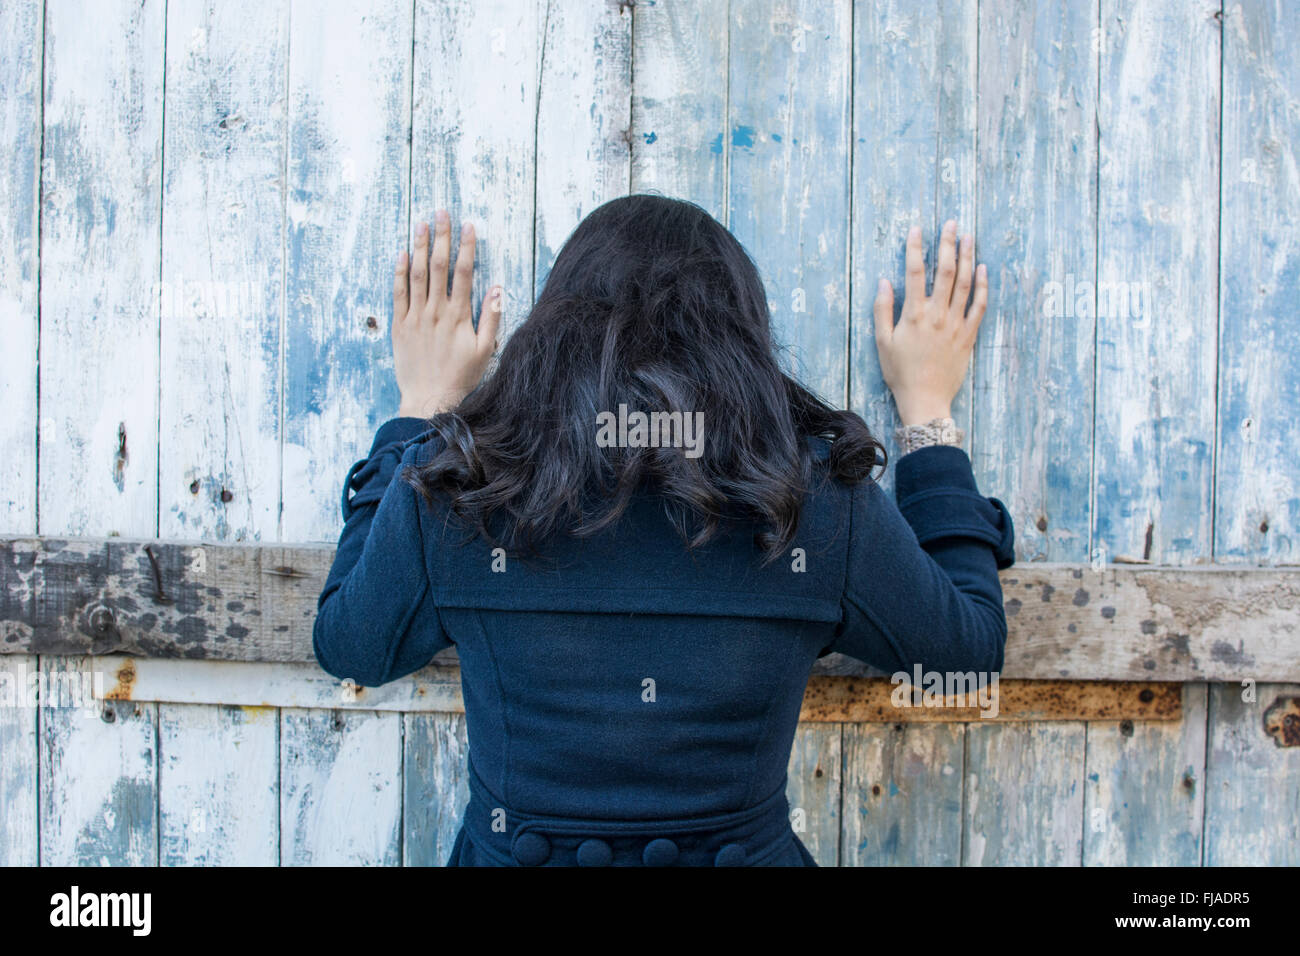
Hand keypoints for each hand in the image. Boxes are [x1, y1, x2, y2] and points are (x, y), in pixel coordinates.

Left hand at [393, 209, 502, 417]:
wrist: (429, 399)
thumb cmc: (461, 377)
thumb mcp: (485, 351)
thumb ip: (491, 318)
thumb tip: (497, 289)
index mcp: (458, 316)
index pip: (463, 272)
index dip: (466, 246)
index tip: (469, 226)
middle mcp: (435, 311)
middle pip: (439, 266)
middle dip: (441, 237)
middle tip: (442, 213)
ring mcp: (415, 317)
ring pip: (417, 274)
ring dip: (420, 247)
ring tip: (422, 224)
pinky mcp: (399, 326)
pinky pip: (398, 293)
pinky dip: (399, 272)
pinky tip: (402, 253)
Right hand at [873, 220, 987, 425]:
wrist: (925, 399)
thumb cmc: (900, 373)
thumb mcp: (882, 342)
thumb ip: (883, 310)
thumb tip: (885, 282)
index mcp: (913, 314)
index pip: (915, 272)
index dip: (915, 248)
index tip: (917, 229)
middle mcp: (937, 314)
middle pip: (944, 271)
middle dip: (947, 244)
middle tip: (951, 224)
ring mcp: (955, 324)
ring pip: (964, 283)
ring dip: (967, 257)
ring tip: (969, 237)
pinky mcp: (968, 335)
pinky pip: (979, 305)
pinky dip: (981, 286)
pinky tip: (982, 269)